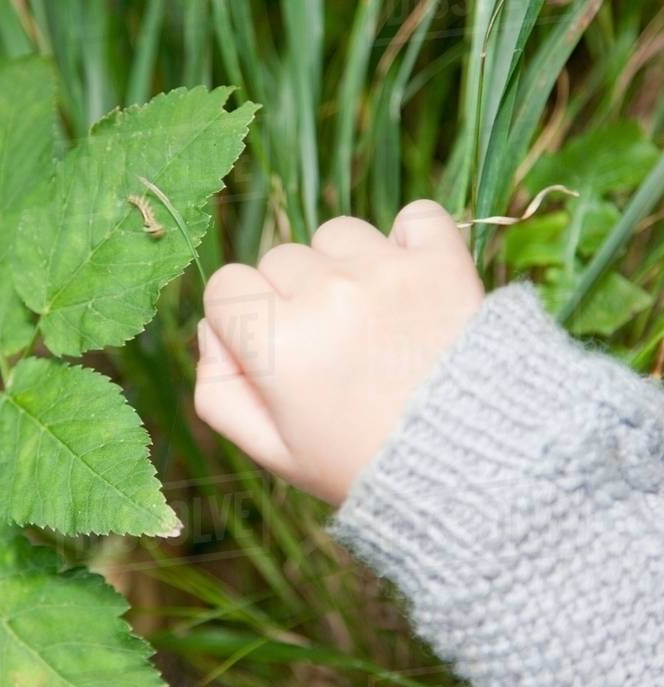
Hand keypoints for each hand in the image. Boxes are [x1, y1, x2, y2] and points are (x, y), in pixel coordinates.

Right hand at [195, 200, 483, 506]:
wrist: (472, 469)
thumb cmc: (363, 463)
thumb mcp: (274, 452)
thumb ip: (219, 392)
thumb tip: (213, 333)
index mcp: (277, 341)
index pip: (226, 286)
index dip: (246, 320)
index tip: (278, 352)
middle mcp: (326, 294)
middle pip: (280, 258)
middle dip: (296, 297)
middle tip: (335, 350)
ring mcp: (386, 272)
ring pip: (338, 235)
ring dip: (348, 267)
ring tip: (377, 321)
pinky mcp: (441, 261)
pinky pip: (415, 217)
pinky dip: (413, 240)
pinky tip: (413, 285)